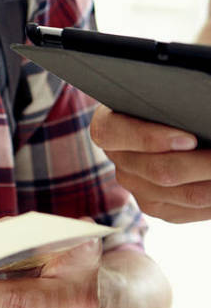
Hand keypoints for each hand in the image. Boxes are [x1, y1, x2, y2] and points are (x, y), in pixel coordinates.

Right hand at [90, 104, 210, 222]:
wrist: (170, 126)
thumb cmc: (167, 105)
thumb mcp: (160, 99)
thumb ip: (169, 105)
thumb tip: (192, 131)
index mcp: (107, 125)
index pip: (111, 133)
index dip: (149, 138)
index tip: (190, 138)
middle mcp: (118, 158)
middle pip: (160, 171)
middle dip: (204, 163)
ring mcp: (136, 187)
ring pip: (186, 193)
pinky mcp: (157, 207)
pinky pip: (194, 208)